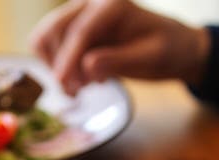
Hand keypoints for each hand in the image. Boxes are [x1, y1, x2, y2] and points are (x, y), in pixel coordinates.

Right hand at [30, 0, 209, 94]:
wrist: (172, 47)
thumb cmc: (166, 51)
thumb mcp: (150, 59)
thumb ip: (120, 61)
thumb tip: (87, 67)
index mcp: (112, 4)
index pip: (81, 32)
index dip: (68, 60)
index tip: (62, 85)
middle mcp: (91, 2)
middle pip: (53, 29)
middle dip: (59, 63)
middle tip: (76, 92)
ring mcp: (80, 14)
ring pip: (46, 37)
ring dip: (57, 67)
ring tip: (83, 87)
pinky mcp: (75, 28)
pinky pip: (52, 46)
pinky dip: (60, 66)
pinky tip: (84, 78)